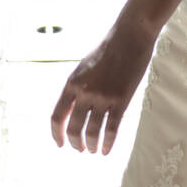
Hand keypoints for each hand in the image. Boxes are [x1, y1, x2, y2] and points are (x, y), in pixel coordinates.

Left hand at [50, 20, 155, 154]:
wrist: (130, 35)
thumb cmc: (108, 49)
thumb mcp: (84, 66)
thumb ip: (76, 87)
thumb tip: (72, 110)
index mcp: (71, 83)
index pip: (57, 116)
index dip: (56, 134)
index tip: (60, 144)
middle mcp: (84, 92)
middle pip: (74, 128)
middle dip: (75, 143)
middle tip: (80, 149)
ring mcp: (102, 97)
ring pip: (92, 132)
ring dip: (91, 145)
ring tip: (93, 150)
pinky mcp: (121, 100)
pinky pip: (111, 129)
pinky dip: (107, 143)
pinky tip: (106, 150)